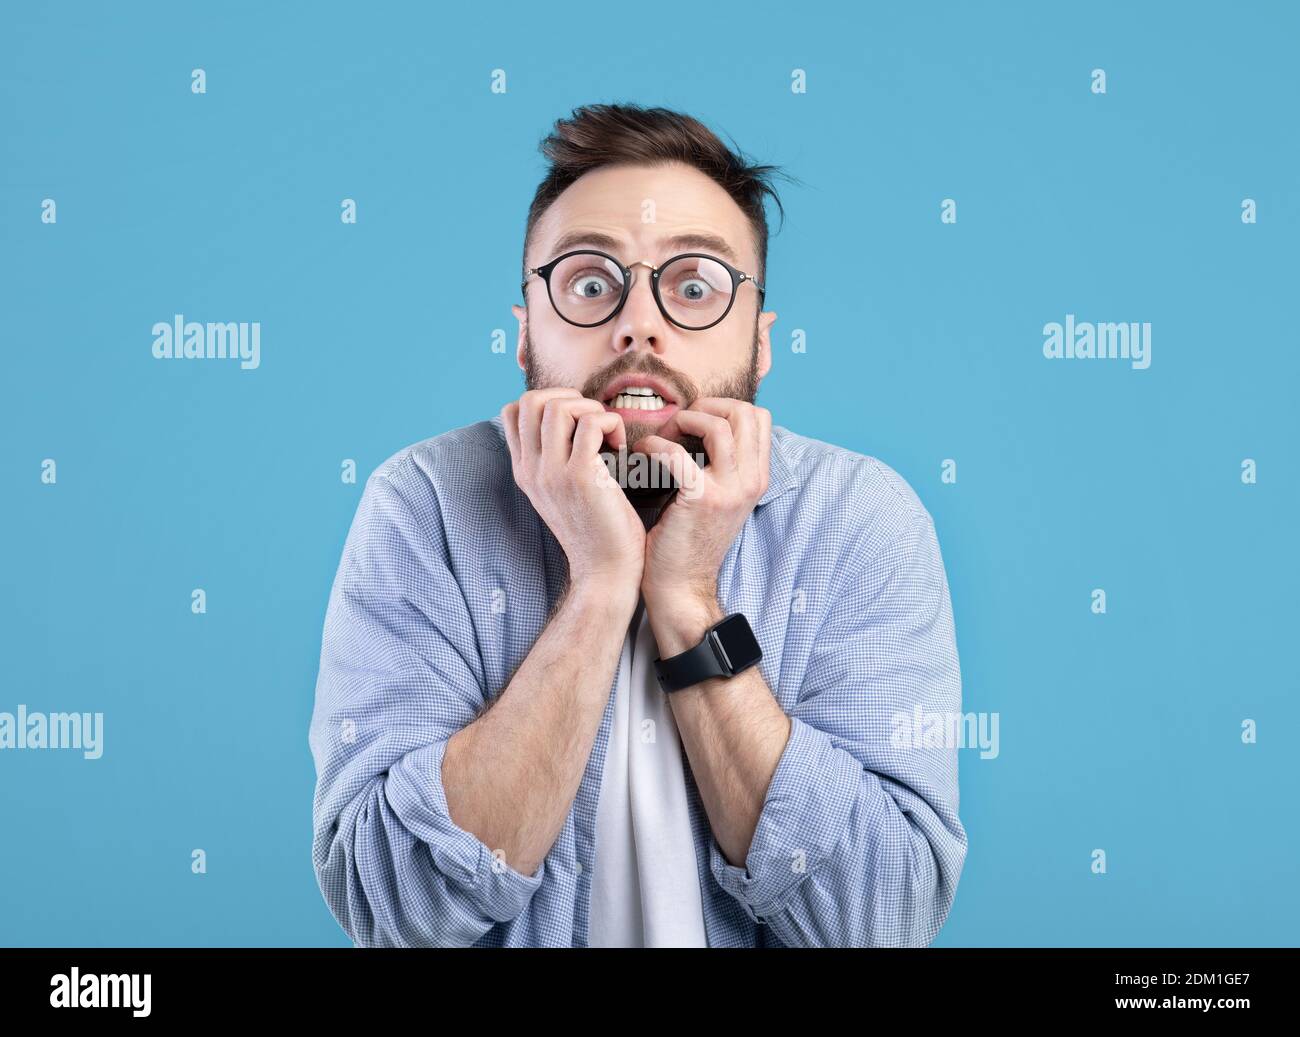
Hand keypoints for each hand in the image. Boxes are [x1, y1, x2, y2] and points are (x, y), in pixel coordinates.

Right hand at [501, 389, 645, 602]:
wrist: (604, 572)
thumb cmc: (595, 531)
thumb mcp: (562, 492)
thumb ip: (556, 459)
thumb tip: (570, 419)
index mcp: (524, 471)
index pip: (512, 411)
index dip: (547, 401)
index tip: (576, 421)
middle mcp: (531, 470)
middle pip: (531, 400)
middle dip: (569, 397)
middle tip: (594, 421)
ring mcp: (552, 473)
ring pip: (560, 406)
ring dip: (592, 410)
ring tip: (609, 437)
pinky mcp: (580, 476)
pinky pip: (592, 423)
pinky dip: (612, 425)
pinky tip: (621, 450)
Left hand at [632, 398, 770, 613]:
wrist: (681, 585)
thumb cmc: (689, 538)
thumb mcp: (719, 496)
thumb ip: (720, 463)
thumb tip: (702, 423)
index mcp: (757, 477)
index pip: (758, 416)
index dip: (723, 407)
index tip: (694, 423)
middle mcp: (751, 481)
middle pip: (745, 413)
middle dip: (706, 407)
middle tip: (678, 425)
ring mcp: (731, 490)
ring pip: (719, 425)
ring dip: (684, 421)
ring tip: (661, 439)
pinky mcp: (702, 499)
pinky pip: (677, 454)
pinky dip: (655, 447)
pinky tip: (642, 456)